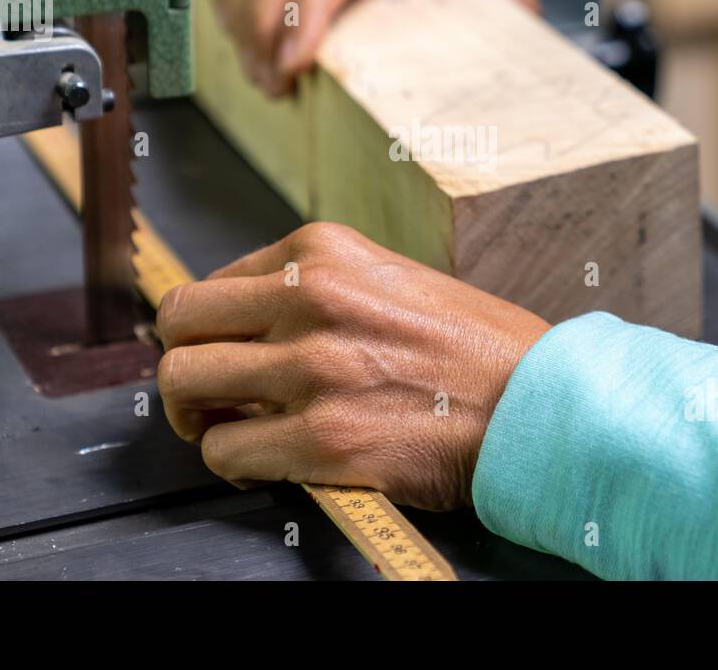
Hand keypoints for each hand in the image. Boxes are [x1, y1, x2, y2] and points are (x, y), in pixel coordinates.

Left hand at [155, 222, 550, 509]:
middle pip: (179, 323)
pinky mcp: (325, 438)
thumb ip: (315, 288)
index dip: (212, 328)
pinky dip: (233, 465)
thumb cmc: (472, 348)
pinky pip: (226, 452)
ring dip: (196, 416)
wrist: (538, 403)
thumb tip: (242, 321)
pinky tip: (266, 464)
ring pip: (184, 384)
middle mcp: (311, 297)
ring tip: (228, 430)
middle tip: (206, 395)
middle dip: (183, 363)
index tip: (225, 354)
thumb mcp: (389, 279)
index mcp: (324, 251)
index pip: (214, 282)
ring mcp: (315, 367)